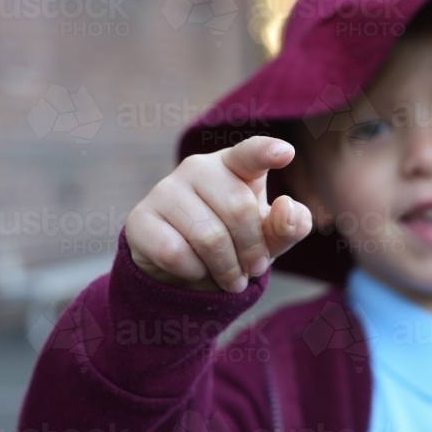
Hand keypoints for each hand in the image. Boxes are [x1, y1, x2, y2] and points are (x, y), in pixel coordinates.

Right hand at [125, 136, 312, 292]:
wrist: (184, 269)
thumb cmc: (236, 244)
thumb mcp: (270, 238)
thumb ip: (290, 226)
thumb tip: (287, 208)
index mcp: (235, 165)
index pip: (250, 154)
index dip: (266, 152)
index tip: (286, 153)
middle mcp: (198, 168)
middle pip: (239, 211)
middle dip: (252, 250)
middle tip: (253, 269)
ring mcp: (165, 189)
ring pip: (208, 237)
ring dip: (226, 268)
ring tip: (232, 279)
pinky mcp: (141, 218)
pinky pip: (175, 253)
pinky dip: (194, 272)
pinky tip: (195, 269)